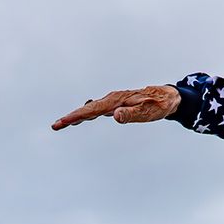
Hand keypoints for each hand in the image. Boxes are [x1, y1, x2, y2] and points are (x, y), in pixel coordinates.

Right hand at [51, 85, 179, 130]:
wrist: (168, 97)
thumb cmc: (159, 105)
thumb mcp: (148, 112)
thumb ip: (132, 114)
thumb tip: (114, 116)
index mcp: (118, 100)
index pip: (93, 109)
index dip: (77, 115)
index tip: (63, 121)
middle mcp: (114, 99)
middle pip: (89, 108)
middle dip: (72, 116)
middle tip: (55, 125)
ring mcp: (115, 101)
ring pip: (92, 108)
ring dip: (77, 115)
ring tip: (62, 124)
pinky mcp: (117, 104)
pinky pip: (98, 109)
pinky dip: (87, 113)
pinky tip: (81, 118)